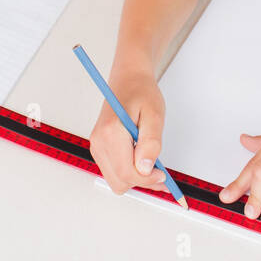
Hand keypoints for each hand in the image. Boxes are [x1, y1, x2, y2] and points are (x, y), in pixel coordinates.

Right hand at [88, 70, 169, 196]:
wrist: (129, 78)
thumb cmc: (141, 92)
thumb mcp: (155, 115)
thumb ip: (151, 143)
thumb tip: (146, 169)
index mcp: (111, 132)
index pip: (127, 173)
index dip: (148, 179)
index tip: (163, 175)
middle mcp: (100, 141)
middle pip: (120, 182)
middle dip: (142, 181)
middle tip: (161, 172)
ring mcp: (97, 145)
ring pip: (116, 180)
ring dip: (135, 178)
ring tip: (152, 164)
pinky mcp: (100, 148)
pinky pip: (114, 171)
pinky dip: (129, 172)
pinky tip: (142, 160)